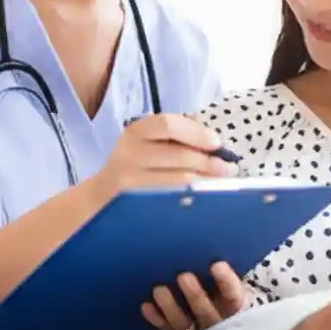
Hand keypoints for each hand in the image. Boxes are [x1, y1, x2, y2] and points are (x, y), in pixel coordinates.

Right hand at [87, 114, 236, 202]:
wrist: (100, 198)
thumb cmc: (136, 168)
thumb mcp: (147, 144)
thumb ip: (175, 140)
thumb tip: (218, 147)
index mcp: (135, 131)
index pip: (168, 124)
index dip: (197, 132)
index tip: (217, 143)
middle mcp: (128, 153)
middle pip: (179, 155)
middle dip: (210, 162)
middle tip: (230, 168)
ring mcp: (129, 181)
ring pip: (178, 181)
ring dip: (207, 182)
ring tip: (223, 184)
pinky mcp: (133, 204)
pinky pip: (171, 200)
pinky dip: (192, 199)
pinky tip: (204, 200)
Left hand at [141, 262, 245, 329]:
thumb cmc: (221, 298)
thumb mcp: (227, 291)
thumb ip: (221, 278)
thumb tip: (207, 246)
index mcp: (235, 310)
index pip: (234, 297)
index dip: (226, 282)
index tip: (216, 265)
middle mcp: (218, 326)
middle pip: (207, 314)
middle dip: (196, 296)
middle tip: (184, 276)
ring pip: (184, 325)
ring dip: (171, 308)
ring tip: (159, 290)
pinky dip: (157, 320)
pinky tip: (146, 306)